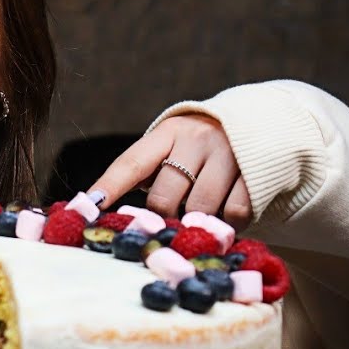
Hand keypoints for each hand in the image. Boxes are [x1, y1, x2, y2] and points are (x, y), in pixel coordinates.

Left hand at [86, 114, 251, 230]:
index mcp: (167, 133)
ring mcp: (228, 153)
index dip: (109, 187)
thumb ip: (147, 173)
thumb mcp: (172, 148)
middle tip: (171, 218)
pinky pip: (234, 212)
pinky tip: (227, 215)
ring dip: (197, 220)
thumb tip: (103, 208)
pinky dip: (229, 223)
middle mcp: (196, 138)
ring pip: (200, 208)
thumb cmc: (201, 149)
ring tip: (201, 215)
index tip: (88, 206)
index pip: (130, 163)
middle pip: (164, 197)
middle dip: (164, 216)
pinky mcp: (256, 171)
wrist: (261, 124)